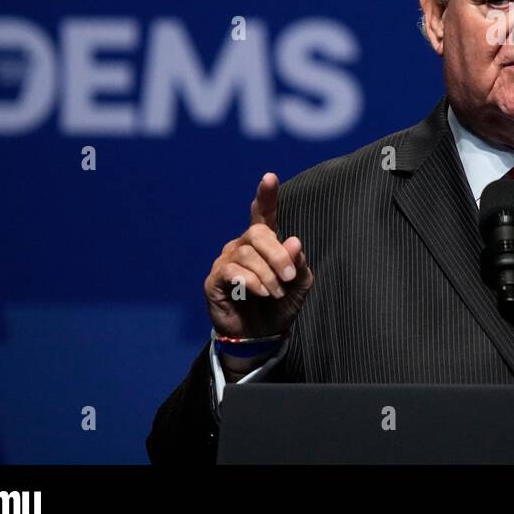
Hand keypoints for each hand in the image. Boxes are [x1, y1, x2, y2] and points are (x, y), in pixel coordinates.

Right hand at [205, 173, 314, 343]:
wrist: (262, 335)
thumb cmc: (280, 304)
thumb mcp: (299, 284)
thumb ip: (299, 263)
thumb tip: (294, 241)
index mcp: (264, 242)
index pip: (264, 213)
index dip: (266, 195)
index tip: (270, 178)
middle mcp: (242, 245)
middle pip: (258, 233)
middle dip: (278, 255)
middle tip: (289, 277)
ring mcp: (226, 261)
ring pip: (248, 254)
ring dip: (267, 274)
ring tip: (276, 292)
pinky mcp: (214, 280)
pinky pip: (232, 271)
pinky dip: (251, 281)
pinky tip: (261, 292)